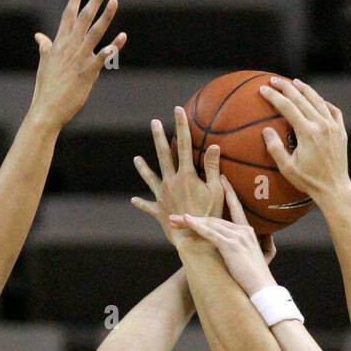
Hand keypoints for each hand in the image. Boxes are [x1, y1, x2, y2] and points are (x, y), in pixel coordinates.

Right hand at [29, 0, 126, 130]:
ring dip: (106, 16)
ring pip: (94, 33)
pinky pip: (102, 58)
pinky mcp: (86, 74)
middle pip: (83, 18)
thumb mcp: (44, 64)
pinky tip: (122, 38)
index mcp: (59, 44)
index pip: (68, 16)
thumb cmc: (45, 89)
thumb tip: (38, 36)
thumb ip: (45, 47)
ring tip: (115, 2)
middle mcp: (69, 48)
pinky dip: (112, 48)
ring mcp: (78, 60)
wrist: (46, 111)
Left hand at [131, 105, 222, 246]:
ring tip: (136, 159)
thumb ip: (214, 168)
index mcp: (186, 175)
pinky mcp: (159, 211)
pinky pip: (148, 206)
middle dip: (158, 137)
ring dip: (143, 168)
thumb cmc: (209, 217)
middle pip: (163, 155)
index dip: (181, 126)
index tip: (178, 110)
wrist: (193, 241)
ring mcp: (162, 196)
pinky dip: (141, 203)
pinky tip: (134, 200)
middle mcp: (171, 182)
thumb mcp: (217, 191)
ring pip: (151, 178)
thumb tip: (214, 146)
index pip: (183, 144)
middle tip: (153, 122)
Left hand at [168, 177, 275, 295]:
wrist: (262, 289)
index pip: (236, 207)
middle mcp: (243, 230)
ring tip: (173, 220)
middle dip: (194, 216)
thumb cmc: (259, 278)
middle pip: (214, 217)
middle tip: (177, 214)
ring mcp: (237, 236)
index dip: (228, 192)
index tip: (221, 178)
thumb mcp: (264, 256)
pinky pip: (210, 233)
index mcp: (249, 231)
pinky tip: (185, 221)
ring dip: (189, 221)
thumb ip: (262, 244)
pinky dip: (196, 226)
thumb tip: (266, 238)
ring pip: (210, 224)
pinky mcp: (230, 245)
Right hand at [257, 77, 349, 204]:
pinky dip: (323, 102)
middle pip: (301, 98)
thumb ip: (275, 149)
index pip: (287, 107)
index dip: (274, 96)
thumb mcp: (287, 169)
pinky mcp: (341, 130)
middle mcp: (321, 125)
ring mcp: (333, 126)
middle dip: (286, 87)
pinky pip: (333, 110)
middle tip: (274, 80)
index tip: (263, 89)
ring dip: (305, 89)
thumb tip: (265, 130)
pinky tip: (317, 100)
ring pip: (318, 100)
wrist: (334, 189)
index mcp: (307, 133)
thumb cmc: (309, 182)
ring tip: (294, 82)